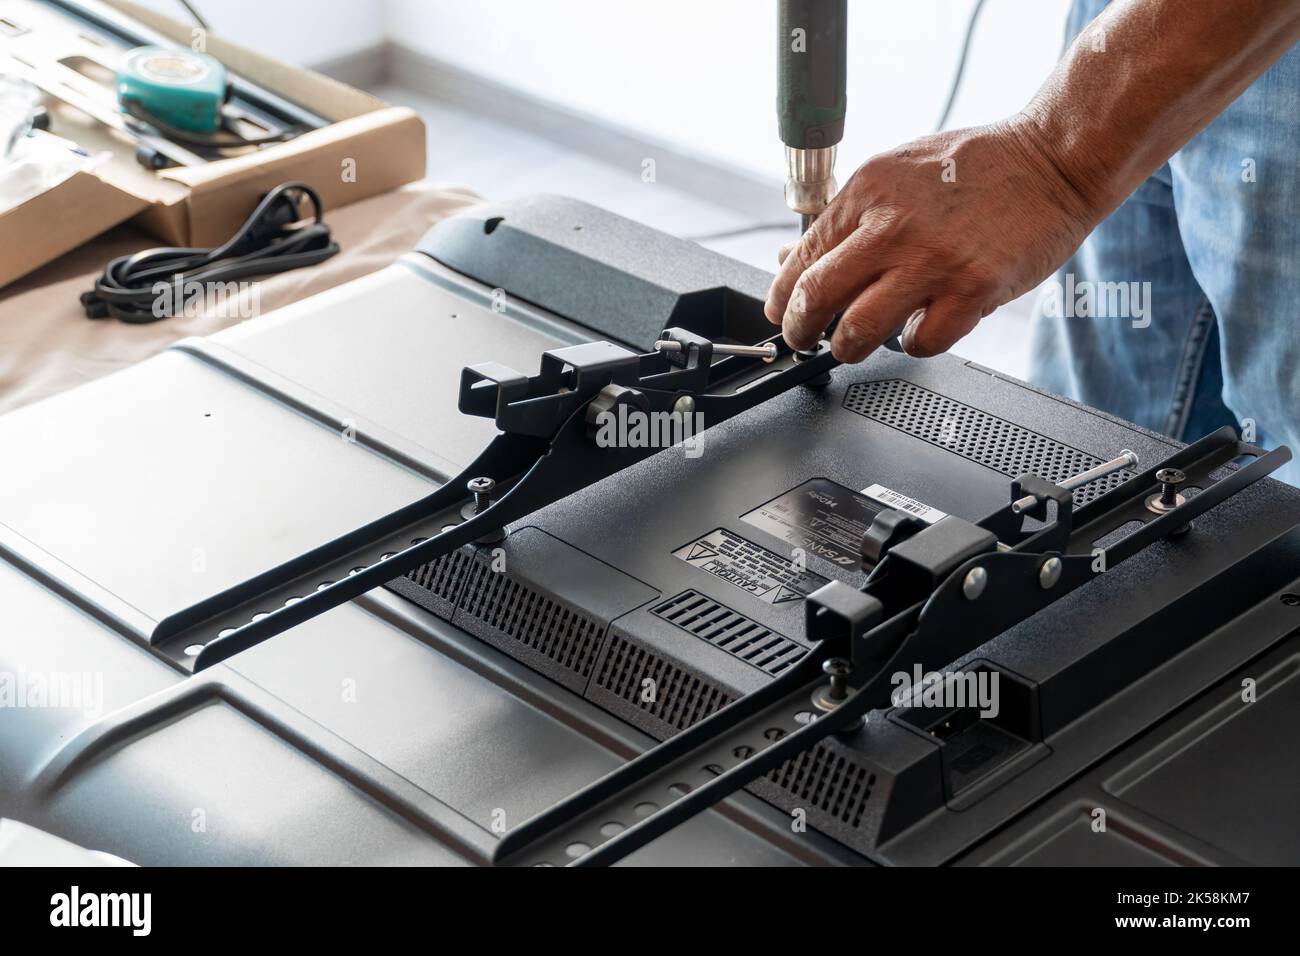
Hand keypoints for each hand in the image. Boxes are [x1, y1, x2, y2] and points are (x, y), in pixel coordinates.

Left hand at [764, 117, 1102, 362]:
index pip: (802, 258)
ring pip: (858, 331)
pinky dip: (914, 342)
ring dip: (849, 347)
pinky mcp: (972, 289)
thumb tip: (789, 258)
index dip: (781, 297)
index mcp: (867, 191)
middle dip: (800, 330)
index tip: (782, 314)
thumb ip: (846, 218)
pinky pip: (920, 341)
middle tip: (804, 340)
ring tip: (855, 344)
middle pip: (816, 297)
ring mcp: (932, 260)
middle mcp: (892, 225)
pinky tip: (922, 325)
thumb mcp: (897, 173)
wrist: (1053, 157)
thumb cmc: (978, 167)